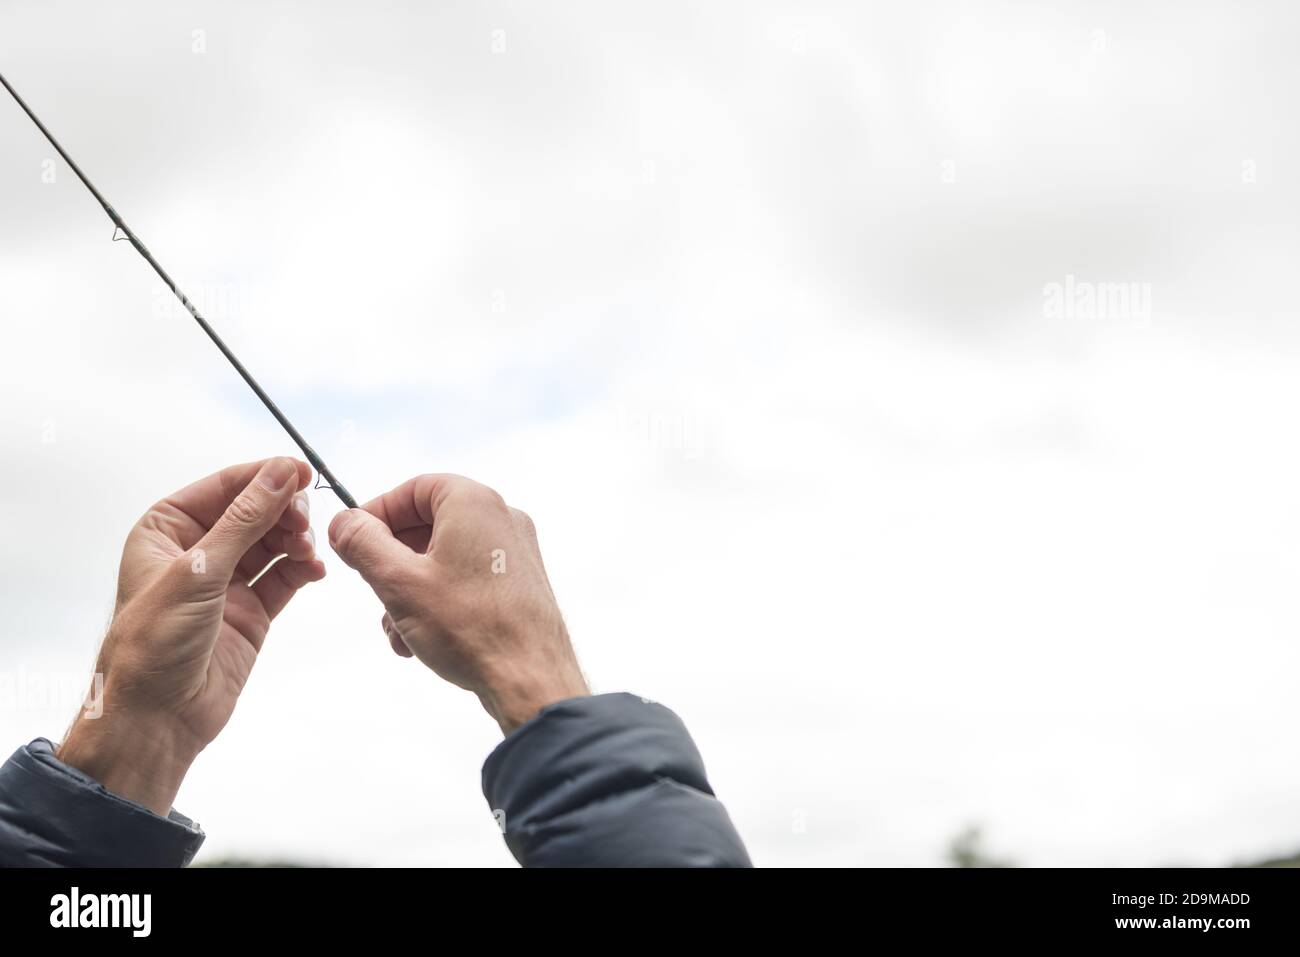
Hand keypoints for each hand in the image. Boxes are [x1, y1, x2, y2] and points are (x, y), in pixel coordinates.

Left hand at [59, 457, 325, 813]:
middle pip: (255, 512)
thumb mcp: (199, 571)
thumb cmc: (154, 643)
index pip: (224, 488)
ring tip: (308, 550)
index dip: (264, 477)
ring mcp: (226, 582)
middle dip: (284, 511)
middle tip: (304, 522)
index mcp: (166, 530)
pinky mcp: (252, 611)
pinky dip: (304, 568)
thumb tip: (280, 473)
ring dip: (296, 539)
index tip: (302, 472)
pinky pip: (286, 577)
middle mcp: (197, 551)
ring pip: (274, 543)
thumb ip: (246, 520)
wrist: (157, 719)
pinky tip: (315, 568)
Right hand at [328, 474, 587, 733]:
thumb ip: (362, 544)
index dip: (376, 513)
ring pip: (444, 557)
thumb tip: (344, 522)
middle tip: (374, 592)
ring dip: (411, 590)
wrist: (531, 679)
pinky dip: (438, 601)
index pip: (413, 489)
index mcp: (474, 503)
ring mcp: (515, 551)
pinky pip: (467, 578)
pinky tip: (421, 641)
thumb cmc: (470, 628)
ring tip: (397, 631)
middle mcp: (501, 518)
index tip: (352, 543)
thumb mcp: (398, 582)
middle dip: (392, 562)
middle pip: (428, 524)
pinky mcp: (520, 582)